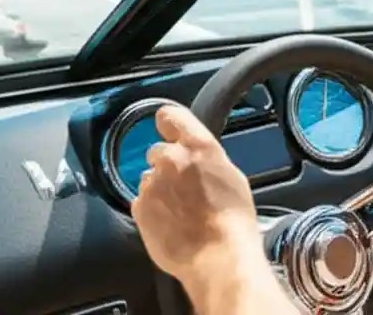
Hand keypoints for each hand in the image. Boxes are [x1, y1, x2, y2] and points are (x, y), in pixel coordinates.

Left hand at [131, 105, 261, 289]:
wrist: (218, 256)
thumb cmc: (232, 221)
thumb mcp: (231, 176)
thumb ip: (207, 159)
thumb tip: (196, 156)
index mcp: (199, 147)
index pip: (171, 116)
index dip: (168, 122)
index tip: (167, 127)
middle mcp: (172, 160)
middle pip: (157, 151)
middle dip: (167, 165)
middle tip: (183, 186)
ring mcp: (152, 184)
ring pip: (149, 178)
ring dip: (159, 189)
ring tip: (179, 210)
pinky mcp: (140, 207)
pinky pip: (141, 201)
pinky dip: (152, 209)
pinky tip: (170, 222)